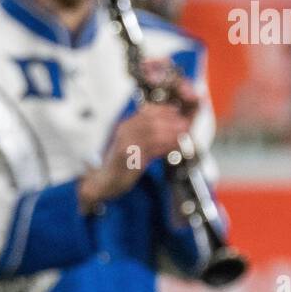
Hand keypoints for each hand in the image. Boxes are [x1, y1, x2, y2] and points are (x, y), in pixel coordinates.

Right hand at [79, 100, 195, 210]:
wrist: (104, 181)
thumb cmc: (121, 164)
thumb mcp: (134, 144)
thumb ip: (151, 134)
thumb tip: (173, 125)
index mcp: (126, 125)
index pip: (148, 110)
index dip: (166, 110)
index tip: (181, 114)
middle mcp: (124, 131)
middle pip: (152, 119)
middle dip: (172, 120)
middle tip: (186, 124)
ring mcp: (126, 143)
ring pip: (153, 131)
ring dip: (172, 132)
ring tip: (184, 134)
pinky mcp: (129, 158)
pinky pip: (152, 148)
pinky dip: (166, 145)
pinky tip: (175, 146)